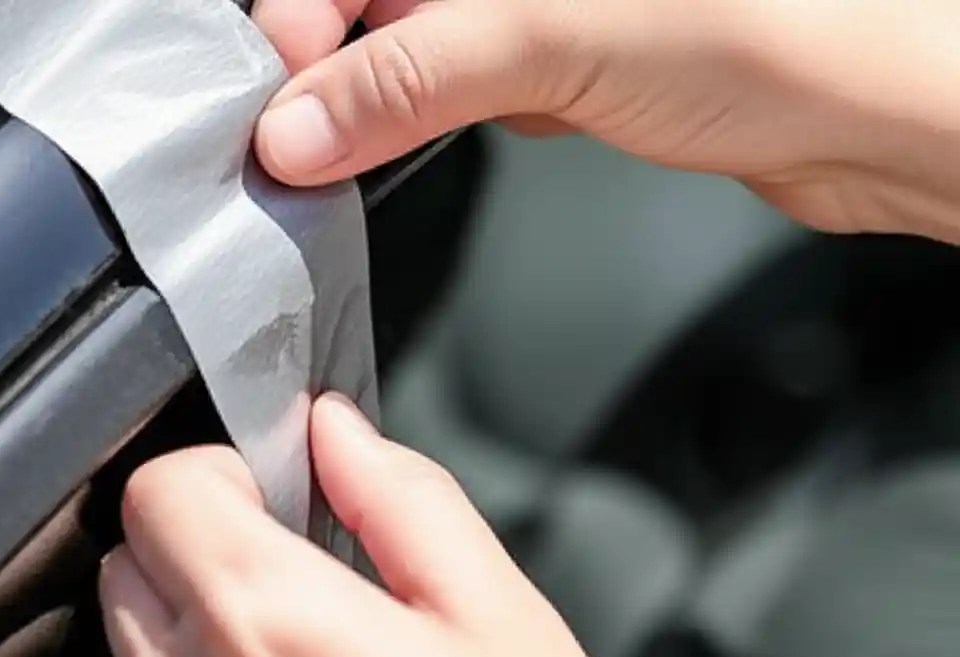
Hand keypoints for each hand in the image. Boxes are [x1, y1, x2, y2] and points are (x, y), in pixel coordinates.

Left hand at [99, 394, 624, 656]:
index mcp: (267, 618)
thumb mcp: (494, 618)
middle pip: (135, 563)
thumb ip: (403, 499)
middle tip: (304, 589)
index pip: (162, 488)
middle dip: (204, 551)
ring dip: (199, 636)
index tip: (276, 500)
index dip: (222, 474)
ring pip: (134, 649)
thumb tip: (334, 428)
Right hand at [252, 0, 959, 242]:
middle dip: (339, 61)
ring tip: (357, 141)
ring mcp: (548, 7)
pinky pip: (474, 84)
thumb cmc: (776, 31)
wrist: (875, 116)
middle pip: (385, 0)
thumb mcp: (550, 38)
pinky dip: (448, 118)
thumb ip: (409, 77)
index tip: (283, 81)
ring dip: (386, 98)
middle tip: (304, 129)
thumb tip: (299, 122)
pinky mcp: (573, 63)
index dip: (310, 9)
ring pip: (424, 46)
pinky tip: (461, 130)